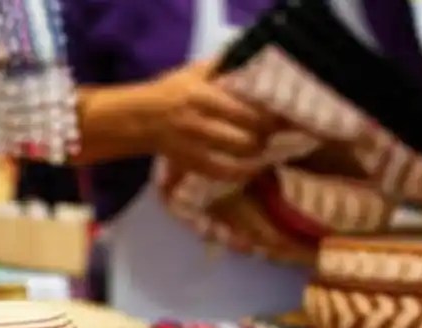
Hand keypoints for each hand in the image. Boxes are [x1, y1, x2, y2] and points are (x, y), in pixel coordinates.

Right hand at [148, 60, 274, 181]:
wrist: (142, 118)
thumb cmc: (172, 91)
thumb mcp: (195, 71)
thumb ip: (223, 65)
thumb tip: (252, 59)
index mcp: (203, 97)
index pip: (246, 112)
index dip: (269, 118)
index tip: (280, 117)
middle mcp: (200, 124)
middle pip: (246, 138)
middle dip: (264, 137)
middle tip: (272, 134)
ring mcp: (196, 148)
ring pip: (238, 158)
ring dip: (256, 155)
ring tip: (262, 147)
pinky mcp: (192, 165)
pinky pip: (224, 174)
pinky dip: (242, 172)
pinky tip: (250, 167)